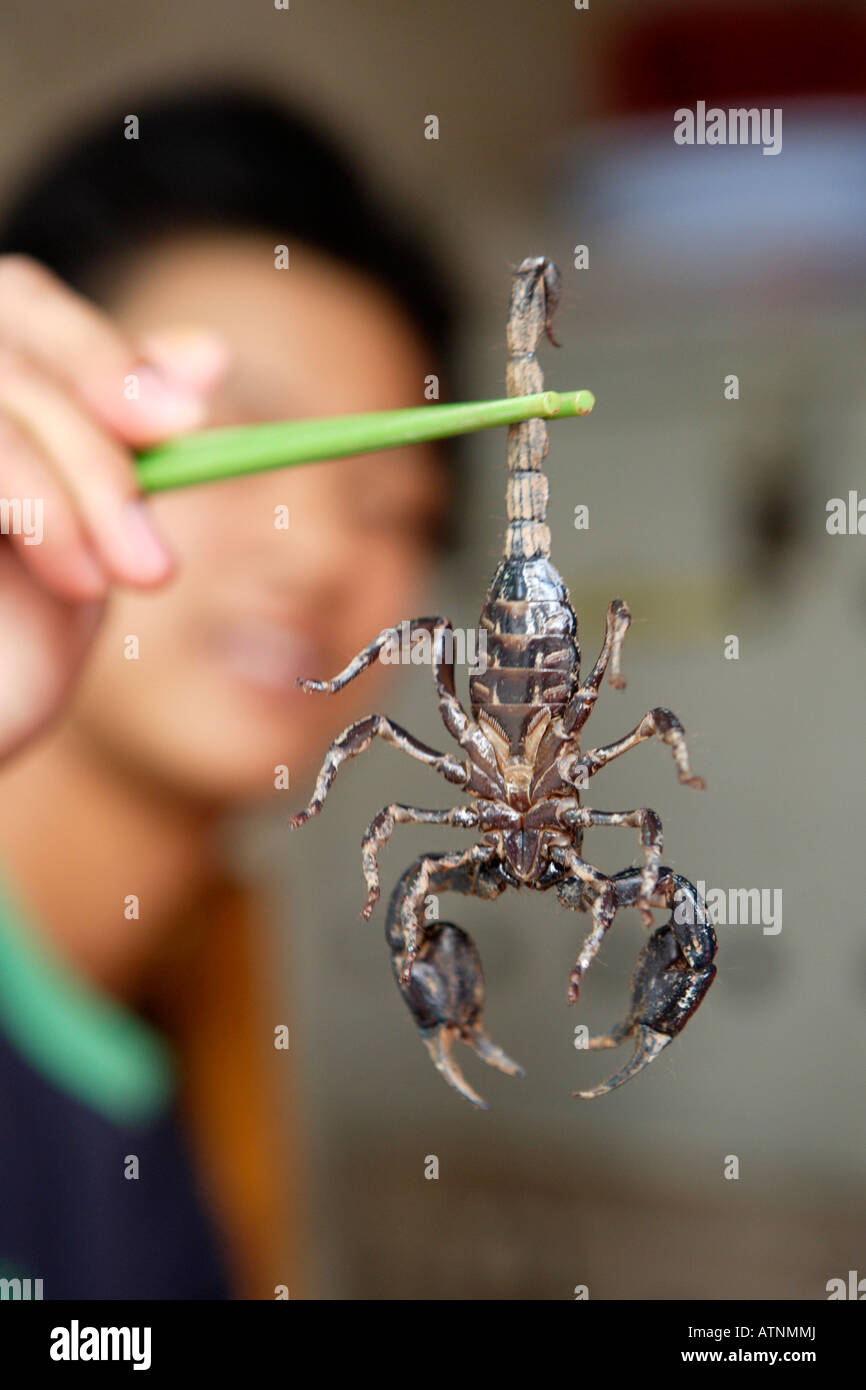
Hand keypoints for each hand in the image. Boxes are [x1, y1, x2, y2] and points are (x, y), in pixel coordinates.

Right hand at [0, 255, 226, 761]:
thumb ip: (126, 439)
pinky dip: (26, 508)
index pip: (24, 303)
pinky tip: (68, 582)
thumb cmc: (11, 633)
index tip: (183, 423)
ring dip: (60, 498)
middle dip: (97, 455)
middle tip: (154, 552)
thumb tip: (205, 351)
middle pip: (6, 358)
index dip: (102, 355)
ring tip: (107, 582)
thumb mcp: (87, 525)